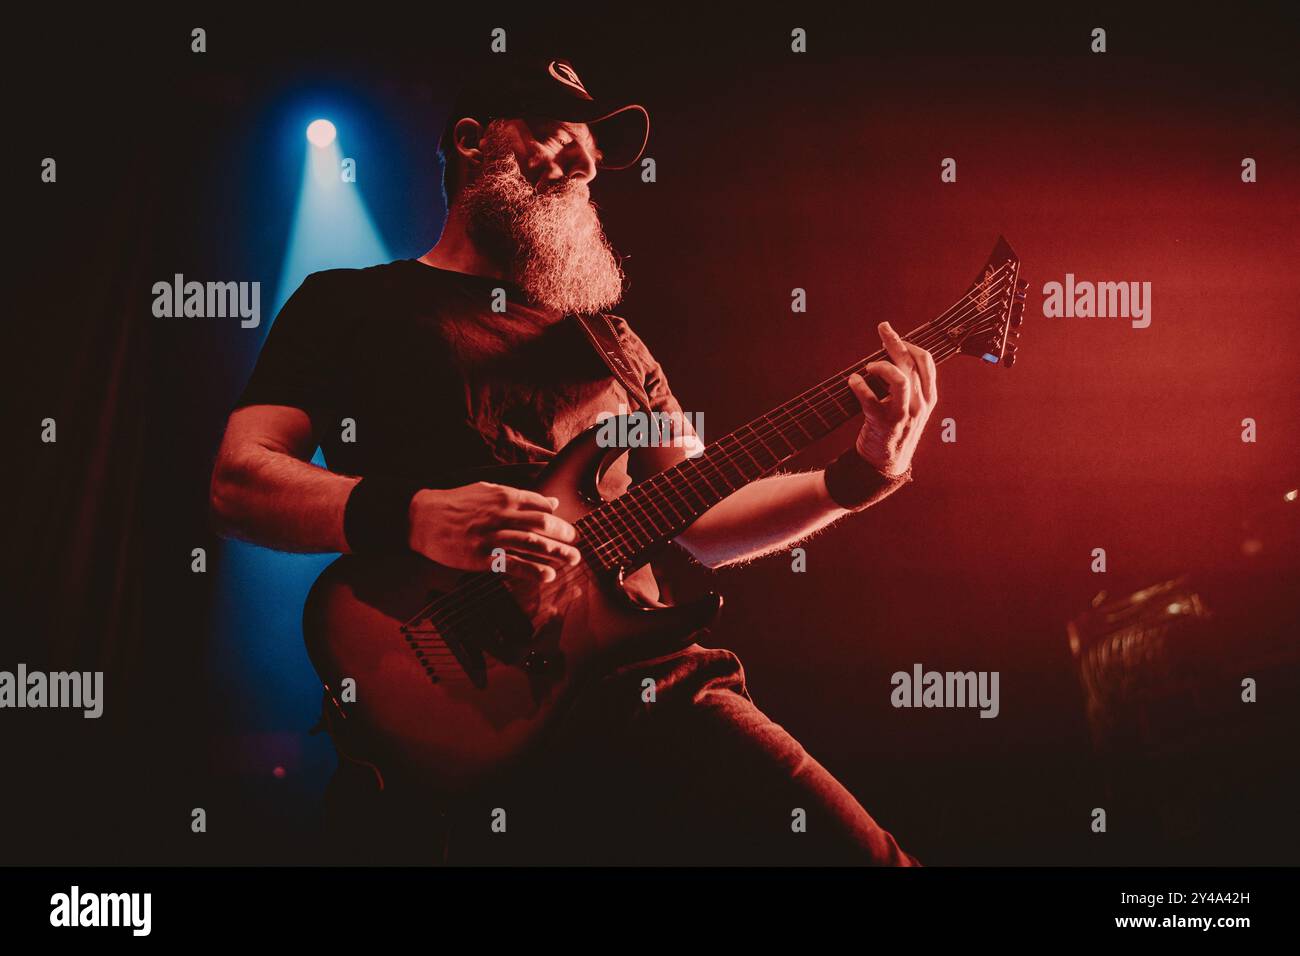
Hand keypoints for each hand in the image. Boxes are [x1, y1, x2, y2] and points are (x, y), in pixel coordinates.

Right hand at [407, 482, 581, 581]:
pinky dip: (533, 571)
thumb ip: (519, 496)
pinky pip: (514, 564)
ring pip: (533, 544)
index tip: (565, 527)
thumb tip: (552, 502)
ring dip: (557, 553)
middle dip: (563, 534)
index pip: (540, 505)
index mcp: (503, 496)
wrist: (422, 518)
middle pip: (543, 524)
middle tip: (575, 542)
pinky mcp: (482, 557)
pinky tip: (547, 576)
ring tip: (572, 559)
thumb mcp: (487, 491)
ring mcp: (492, 537)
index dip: (557, 517)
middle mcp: (501, 515)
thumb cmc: (455, 504)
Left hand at [847, 321, 937, 477]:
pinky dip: (859, 386)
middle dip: (895, 342)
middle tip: (882, 328)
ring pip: (900, 380)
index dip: (910, 343)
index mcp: (928, 397)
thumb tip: (894, 353)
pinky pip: (871, 400)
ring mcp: (903, 415)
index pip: (926, 361)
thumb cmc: (894, 429)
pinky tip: (852, 380)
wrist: (886, 463)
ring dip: (882, 366)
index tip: (895, 336)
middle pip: (910, 364)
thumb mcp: (910, 406)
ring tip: (869, 366)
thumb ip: (909, 385)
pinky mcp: (883, 424)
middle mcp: (920, 404)